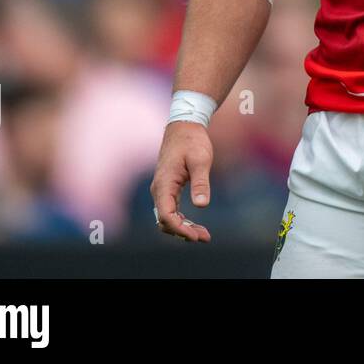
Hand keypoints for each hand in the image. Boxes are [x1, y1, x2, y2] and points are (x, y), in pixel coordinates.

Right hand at [149, 121, 213, 241]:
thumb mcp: (200, 160)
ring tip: (203, 235)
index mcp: (164, 184)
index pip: (166, 215)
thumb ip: (200, 183)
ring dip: (183, 227)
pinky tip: (195, 224)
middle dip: (183, 232)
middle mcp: (159, 189)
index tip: (196, 236)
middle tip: (204, 237)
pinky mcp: (168, 188)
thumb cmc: (192, 141)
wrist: (184, 126)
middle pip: (165, 220)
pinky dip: (181, 219)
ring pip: (167, 217)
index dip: (179, 228)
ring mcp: (162, 189)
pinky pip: (171, 209)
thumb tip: (201, 206)